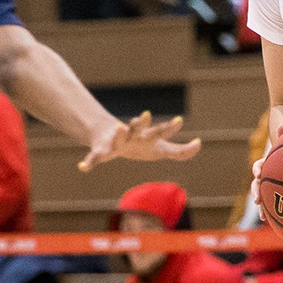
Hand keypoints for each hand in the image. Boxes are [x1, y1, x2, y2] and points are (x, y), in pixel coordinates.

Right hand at [79, 111, 200, 170]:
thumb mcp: (160, 150)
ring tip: (120, 127)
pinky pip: (94, 157)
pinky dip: (89, 162)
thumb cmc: (140, 144)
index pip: (161, 131)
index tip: (180, 121)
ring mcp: (117, 141)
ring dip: (119, 133)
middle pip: (140, 129)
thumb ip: (180, 151)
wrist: (109, 136)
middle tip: (146, 115)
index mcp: (147, 136)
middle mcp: (132, 135)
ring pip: (118, 136)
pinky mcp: (102, 150)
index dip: (170, 127)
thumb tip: (199, 144)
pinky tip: (83, 167)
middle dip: (143, 122)